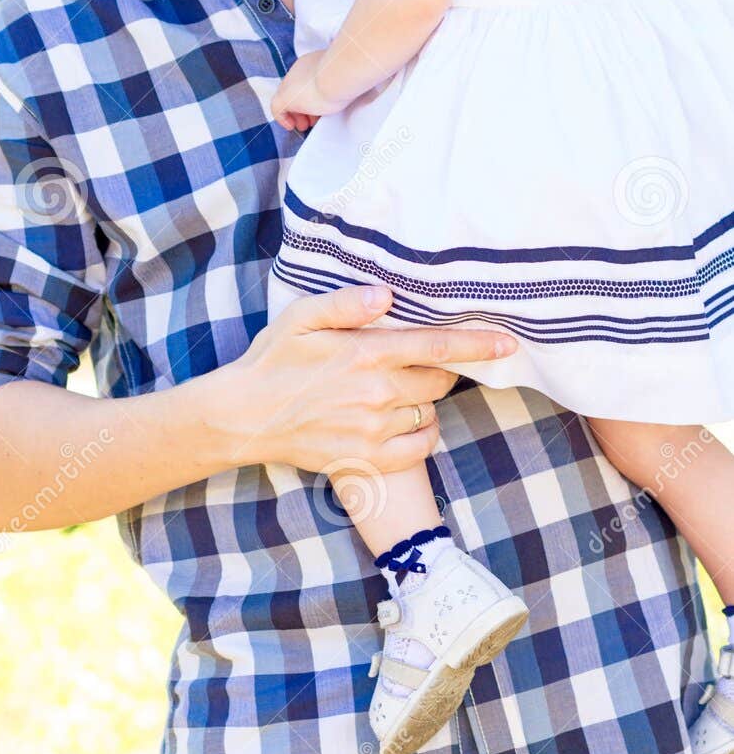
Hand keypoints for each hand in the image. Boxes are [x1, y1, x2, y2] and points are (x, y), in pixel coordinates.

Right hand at [223, 283, 517, 477]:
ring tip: (391, 390)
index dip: (478, 344)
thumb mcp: (300, 317)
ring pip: (429, 411)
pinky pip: (419, 445)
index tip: (509, 342)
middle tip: (412, 362)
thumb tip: (386, 294)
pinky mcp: (369, 459)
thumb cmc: (273, 359)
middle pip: (440, 380)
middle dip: (439, 368)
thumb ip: (346, 304)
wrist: (245, 416)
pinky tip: (400, 419)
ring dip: (423, 399)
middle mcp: (377, 393)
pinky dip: (421, 431)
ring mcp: (374, 430)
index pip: (438, 345)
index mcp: (366, 354)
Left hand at [270, 51, 347, 132]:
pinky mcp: (286, 97)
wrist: (340, 72)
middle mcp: (300, 69)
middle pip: (296, 90)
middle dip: (302, 107)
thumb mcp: (342, 78)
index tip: (319, 107)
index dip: (310, 96)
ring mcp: (291, 83)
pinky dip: (283, 119)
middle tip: (310, 120)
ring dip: (296, 114)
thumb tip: (341, 93)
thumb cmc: (347, 74)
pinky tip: (292, 126)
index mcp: (314, 62)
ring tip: (304, 125)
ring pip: (288, 99)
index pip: (306, 80)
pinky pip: (277, 109)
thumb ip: (337, 83)